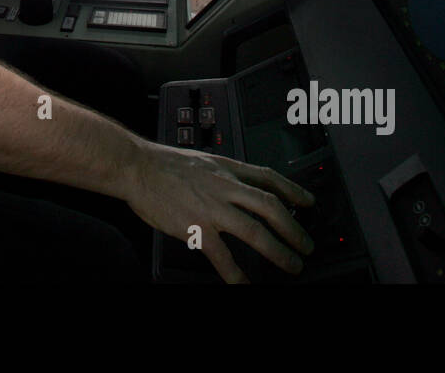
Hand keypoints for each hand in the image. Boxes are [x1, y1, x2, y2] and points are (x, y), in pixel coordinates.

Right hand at [122, 143, 315, 282]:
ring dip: (278, 250)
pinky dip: (236, 274)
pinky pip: (223, 255)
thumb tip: (236, 186)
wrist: (136, 166)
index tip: (307, 201)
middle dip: (293, 228)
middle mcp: (224, 187)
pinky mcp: (196, 227)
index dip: (293, 189)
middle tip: (306, 244)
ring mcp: (212, 208)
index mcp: (226, 169)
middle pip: (271, 207)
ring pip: (255, 231)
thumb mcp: (201, 160)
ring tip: (291, 265)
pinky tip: (244, 284)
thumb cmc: (162, 164)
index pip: (268, 177)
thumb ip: (221, 174)